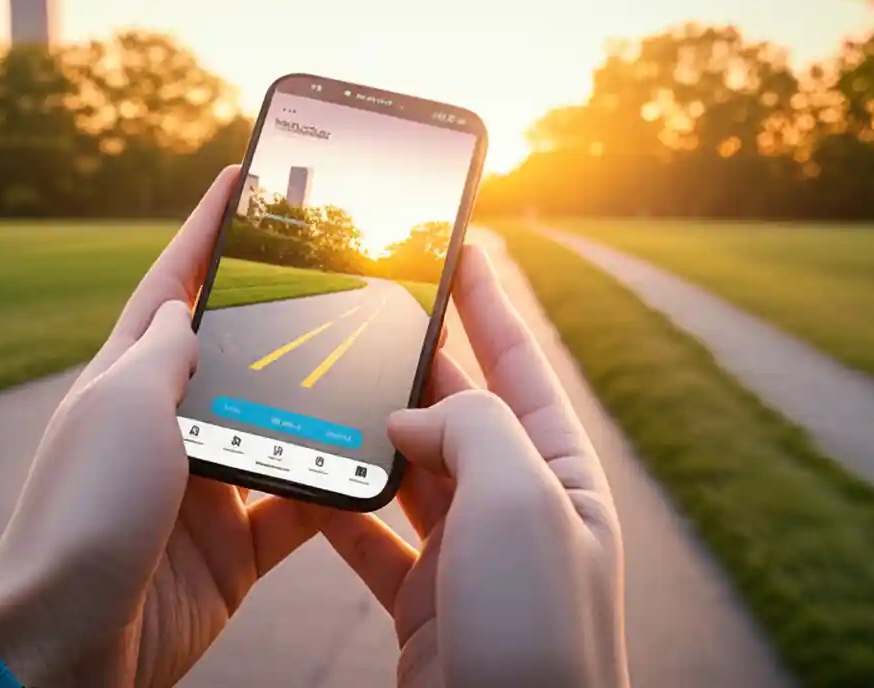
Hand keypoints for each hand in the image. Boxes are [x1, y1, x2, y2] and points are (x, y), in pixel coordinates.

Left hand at [0, 167, 325, 686]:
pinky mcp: (232, 548)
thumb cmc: (81, 514)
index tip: (241, 178)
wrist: (67, 644)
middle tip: (341, 271)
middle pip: (239, 353)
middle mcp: (168, 426)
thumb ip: (166, 351)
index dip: (208, 228)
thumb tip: (185, 303)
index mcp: (130, 379)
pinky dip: (330, 489)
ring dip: (321, 407)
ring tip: (375, 369)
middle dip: (285, 314)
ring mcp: (201, 488)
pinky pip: (297, 507)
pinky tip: (368, 471)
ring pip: (278, 429)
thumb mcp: (123, 406)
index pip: (175, 283)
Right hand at [322, 245, 628, 686]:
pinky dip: (344, 511)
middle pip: (460, 414)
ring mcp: (473, 557)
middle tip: (368, 313)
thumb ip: (468, 428)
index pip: (520, 363)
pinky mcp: (427, 602)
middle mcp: (519, 510)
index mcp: (560, 474)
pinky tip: (313, 485)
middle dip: (417, 364)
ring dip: (373, 437)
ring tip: (330, 392)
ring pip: (413, 474)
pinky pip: (376, 539)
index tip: (460, 245)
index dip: (488, 301)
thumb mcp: (518, 499)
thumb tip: (411, 417)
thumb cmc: (535, 628)